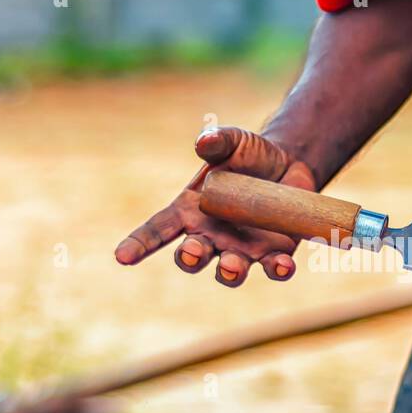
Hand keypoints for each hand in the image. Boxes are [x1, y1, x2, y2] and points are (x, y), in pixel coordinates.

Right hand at [114, 127, 316, 286]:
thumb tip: (204, 141)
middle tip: (193, 250)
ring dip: (228, 271)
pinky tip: (283, 264)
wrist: (289, 164)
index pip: (158, 230)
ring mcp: (242, 250)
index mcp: (190, 212)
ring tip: (230, 265)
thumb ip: (218, 140)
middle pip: (191, 256)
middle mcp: (211, 237)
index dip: (139, 244)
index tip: (122, 256)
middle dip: (189, 257)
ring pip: (230, 271)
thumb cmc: (249, 155)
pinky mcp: (275, 254)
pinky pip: (274, 269)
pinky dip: (278, 269)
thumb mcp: (234, 141)